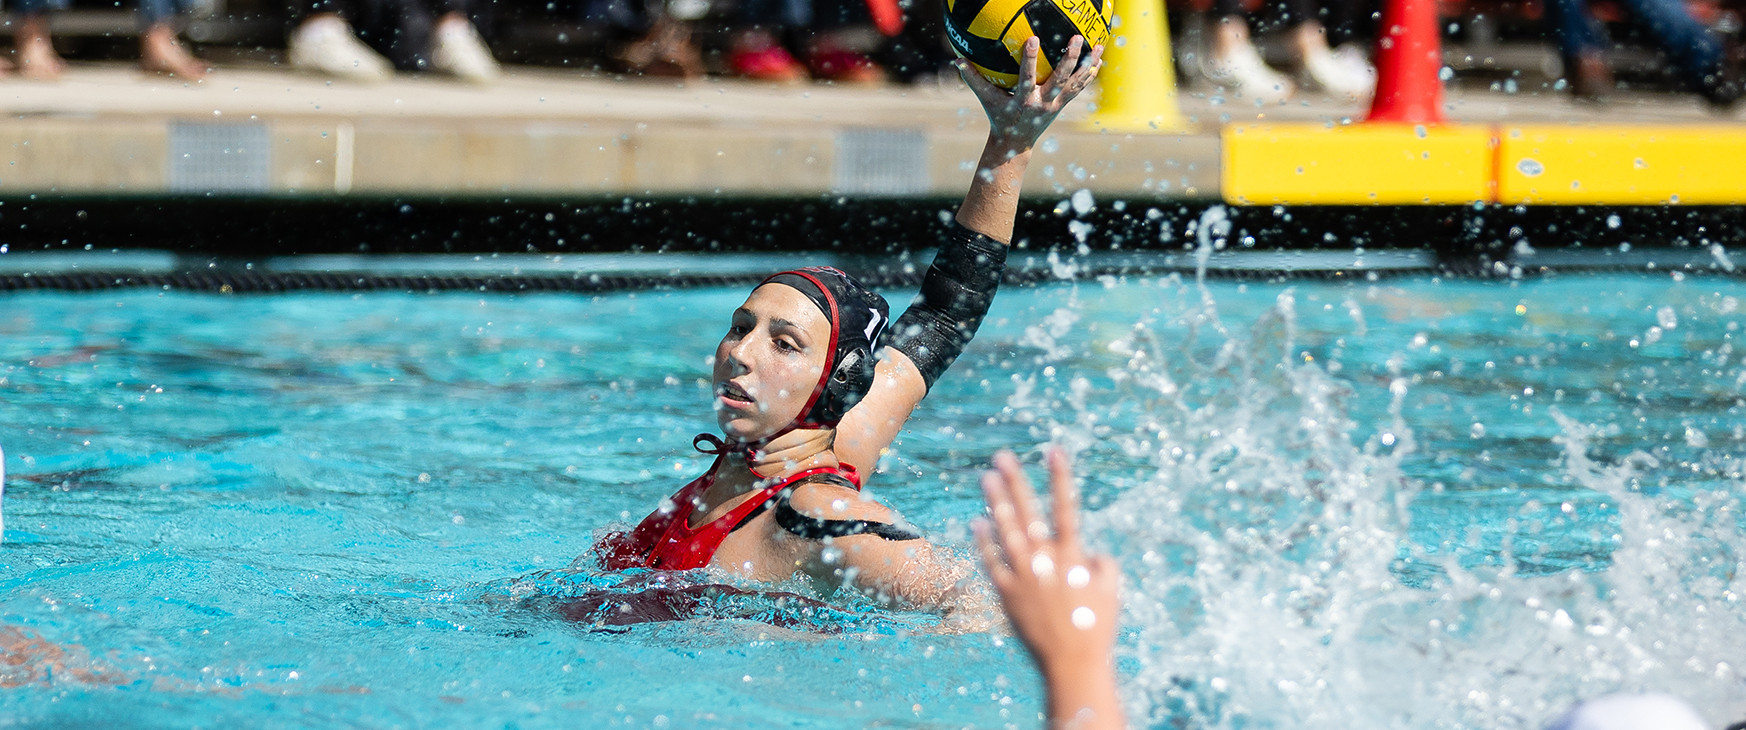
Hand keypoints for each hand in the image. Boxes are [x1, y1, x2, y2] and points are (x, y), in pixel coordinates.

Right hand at [955, 35, 1104, 153]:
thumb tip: (956, 60)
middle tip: (1076, 38)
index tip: (1033, 39)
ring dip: (1087, 64)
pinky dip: (1088, 74)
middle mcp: (1043, 102)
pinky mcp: (1063, 104)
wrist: (1016, 144)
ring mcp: (1055, 104)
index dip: (1031, 59)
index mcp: (1024, 100)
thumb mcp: (985, 99)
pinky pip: (1079, 87)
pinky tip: (1098, 59)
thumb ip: (972, 79)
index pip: (1028, 77)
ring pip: (1075, 82)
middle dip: (1068, 59)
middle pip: (1059, 79)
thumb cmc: (999, 117)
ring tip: (1098, 46)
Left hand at [974, 449, 1119, 680]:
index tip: (1055, 450)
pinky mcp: (1008, 594)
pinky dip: (985, 541)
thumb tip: (1088, 550)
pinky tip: (977, 521)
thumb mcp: (1112, 590)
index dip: (1060, 478)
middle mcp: (1047, 561)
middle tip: (1003, 456)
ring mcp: (1024, 576)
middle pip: (1029, 512)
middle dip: (1017, 481)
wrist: (1073, 663)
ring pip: (1006, 531)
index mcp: (1074, 556)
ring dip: (997, 502)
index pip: (1066, 507)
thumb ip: (1102, 562)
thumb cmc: (1098, 626)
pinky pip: (993, 562)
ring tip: (986, 477)